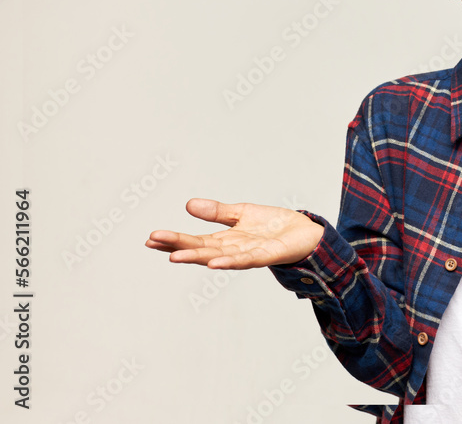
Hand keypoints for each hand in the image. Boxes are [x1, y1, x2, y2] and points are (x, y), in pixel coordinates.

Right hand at [145, 198, 324, 268]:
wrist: (305, 232)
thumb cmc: (274, 225)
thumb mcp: (242, 213)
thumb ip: (218, 212)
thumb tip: (189, 205)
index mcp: (226, 240)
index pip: (195, 240)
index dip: (174, 240)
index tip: (151, 238)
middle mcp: (233, 250)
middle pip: (201, 249)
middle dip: (178, 246)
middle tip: (153, 241)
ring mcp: (248, 255)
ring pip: (218, 257)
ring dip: (197, 257)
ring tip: (175, 256)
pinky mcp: (266, 256)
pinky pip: (245, 260)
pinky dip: (229, 262)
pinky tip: (213, 263)